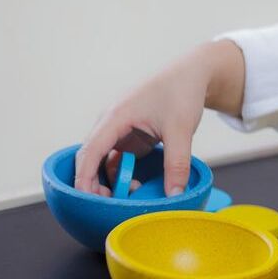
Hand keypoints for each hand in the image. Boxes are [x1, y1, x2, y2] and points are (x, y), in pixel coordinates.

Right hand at [73, 40, 243, 196]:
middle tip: (107, 205)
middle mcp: (111, 122)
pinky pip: (118, 158)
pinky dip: (122, 173)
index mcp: (116, 116)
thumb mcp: (181, 129)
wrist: (193, 73)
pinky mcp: (130, 135)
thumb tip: (174, 196)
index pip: (90, 150)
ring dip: (109, 179)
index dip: (84, 177)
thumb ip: (177, 164)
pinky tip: (135, 185)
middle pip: (90, 156)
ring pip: (103, 159)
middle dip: (93, 182)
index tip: (85, 199)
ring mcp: (119, 129)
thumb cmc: (182, 92)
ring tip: (127, 196)